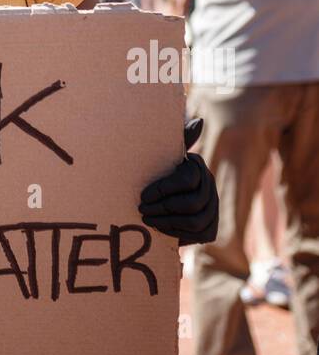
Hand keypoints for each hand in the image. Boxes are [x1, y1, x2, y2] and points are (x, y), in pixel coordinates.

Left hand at [139, 118, 218, 245]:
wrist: (161, 199)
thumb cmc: (156, 171)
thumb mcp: (161, 155)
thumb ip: (175, 139)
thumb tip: (198, 121)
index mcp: (197, 167)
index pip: (187, 179)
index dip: (164, 189)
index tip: (143, 195)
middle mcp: (210, 187)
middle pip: (191, 202)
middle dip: (163, 208)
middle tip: (142, 209)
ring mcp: (213, 208)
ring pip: (195, 219)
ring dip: (167, 221)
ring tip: (147, 219)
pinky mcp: (210, 229)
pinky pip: (197, 234)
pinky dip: (176, 232)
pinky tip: (160, 228)